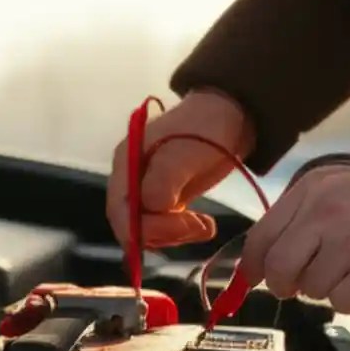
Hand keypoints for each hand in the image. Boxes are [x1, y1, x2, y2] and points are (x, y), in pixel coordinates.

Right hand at [106, 89, 254, 248]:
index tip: (184, 226)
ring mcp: (145, 190)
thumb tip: (150, 208)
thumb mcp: (183, 152)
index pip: (120, 211)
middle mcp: (128, 181)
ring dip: (174, 236)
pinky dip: (181, 233)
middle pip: (129, 224)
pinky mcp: (163, 198)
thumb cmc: (204, 128)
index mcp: (126, 165)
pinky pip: (161, 227)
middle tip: (198, 227)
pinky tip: (203, 225)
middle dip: (162, 234)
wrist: (229, 115)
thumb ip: (162, 181)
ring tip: (204, 225)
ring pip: (146, 230)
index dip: (145, 228)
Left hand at [239, 162, 349, 313]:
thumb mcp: (341, 187)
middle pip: (278, 269)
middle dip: (284, 285)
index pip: (260, 237)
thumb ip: (302, 216)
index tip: (253, 280)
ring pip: (311, 289)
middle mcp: (325, 213)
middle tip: (300, 286)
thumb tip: (262, 262)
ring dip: (328, 288)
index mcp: (311, 190)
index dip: (251, 265)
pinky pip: (341, 303)